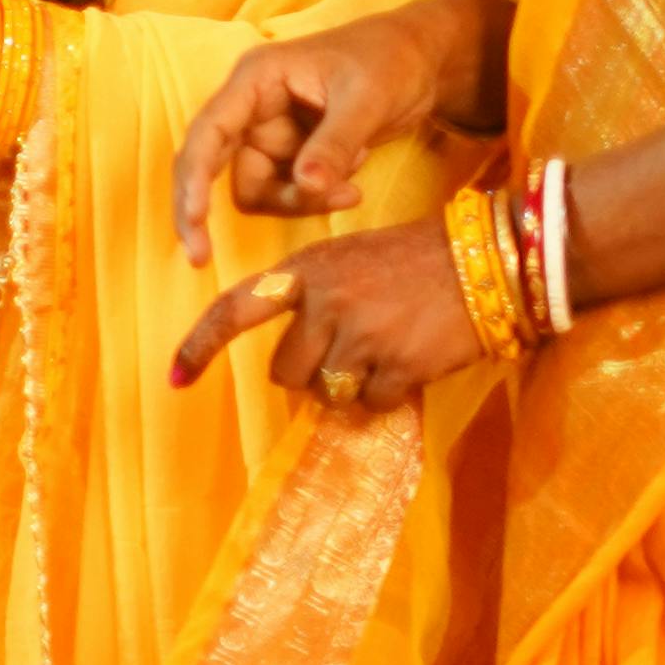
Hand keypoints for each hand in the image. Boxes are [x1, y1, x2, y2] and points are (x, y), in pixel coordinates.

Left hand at [169, 214, 485, 411]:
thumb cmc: (413, 260)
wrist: (488, 261)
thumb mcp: (347, 259)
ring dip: (348, 385)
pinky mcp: (397, 366)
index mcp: (305, 271)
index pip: (235, 309)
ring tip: (381, 351)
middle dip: (307, 372)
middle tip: (345, 350)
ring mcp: (360, 336)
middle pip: (283, 372)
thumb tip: (290, 365)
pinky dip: (386, 395)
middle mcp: (324, 302)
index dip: (201, 346)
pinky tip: (408, 364)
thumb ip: (311, 300)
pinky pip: (370, 405)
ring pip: (326, 393)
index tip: (176, 378)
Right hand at [173, 2, 476, 263]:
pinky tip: (355, 170)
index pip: (210, 131)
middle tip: (202, 258)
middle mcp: (253, 107)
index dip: (193, 176)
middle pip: (209, 165)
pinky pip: (287, 191)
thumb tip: (306, 185)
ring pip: (255, 188)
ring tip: (351, 185)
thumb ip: (334, 143)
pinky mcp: (292, 153)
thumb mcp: (366, 99)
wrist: (423, 62)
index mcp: (257, 79)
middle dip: (204, 209)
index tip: (194, 219)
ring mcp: (271, 132)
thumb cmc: (391, 60)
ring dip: (297, 201)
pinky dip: (317, 196)